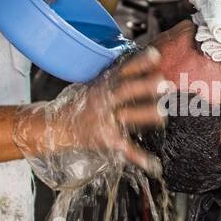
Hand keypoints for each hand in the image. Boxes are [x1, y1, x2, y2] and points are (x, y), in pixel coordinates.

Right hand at [13, 47, 165, 179]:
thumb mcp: (96, 85)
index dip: (139, 62)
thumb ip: (118, 76)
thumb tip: (151, 60)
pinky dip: (140, 158)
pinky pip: (125, 148)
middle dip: (144, 87)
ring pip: (127, 117)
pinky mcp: (106, 139)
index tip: (156, 55)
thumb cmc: (82, 103)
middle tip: (163, 84)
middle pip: (125, 90)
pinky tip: (154, 165)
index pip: (123, 70)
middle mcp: (104, 100)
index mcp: (104, 85)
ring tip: (163, 116)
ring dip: (145, 116)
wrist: (56, 125)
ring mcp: (104, 120)